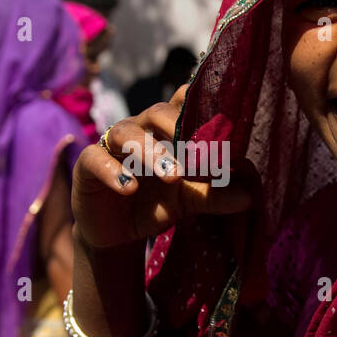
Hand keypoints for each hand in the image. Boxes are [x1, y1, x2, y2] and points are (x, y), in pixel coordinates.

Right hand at [72, 84, 253, 249]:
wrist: (117, 234)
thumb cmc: (154, 204)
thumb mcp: (187, 202)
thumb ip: (214, 195)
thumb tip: (250, 196)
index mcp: (167, 129)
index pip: (183, 103)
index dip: (199, 102)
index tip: (222, 115)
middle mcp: (140, 128)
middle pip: (157, 111)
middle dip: (177, 127)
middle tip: (198, 155)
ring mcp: (111, 144)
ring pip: (127, 133)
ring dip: (151, 151)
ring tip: (172, 175)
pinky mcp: (87, 164)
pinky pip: (96, 160)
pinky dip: (113, 172)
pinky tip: (128, 188)